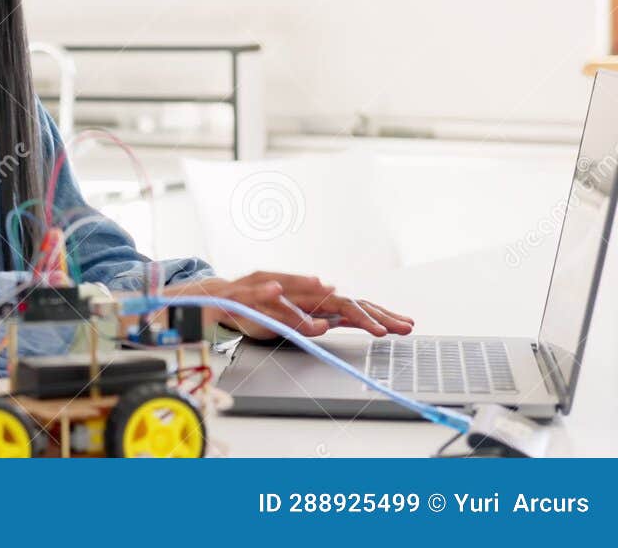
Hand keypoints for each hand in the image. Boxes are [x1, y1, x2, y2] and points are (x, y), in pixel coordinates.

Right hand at [162, 271, 413, 339]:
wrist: (216, 297)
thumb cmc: (257, 310)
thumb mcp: (290, 321)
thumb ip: (313, 322)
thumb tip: (335, 325)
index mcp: (313, 300)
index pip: (353, 306)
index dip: (380, 315)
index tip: (406, 327)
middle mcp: (304, 293)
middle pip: (346, 303)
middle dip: (374, 316)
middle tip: (398, 329)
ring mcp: (284, 294)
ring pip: (319, 303)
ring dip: (351, 314)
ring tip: (371, 326)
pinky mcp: (259, 297)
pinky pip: (279, 304)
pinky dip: (294, 308)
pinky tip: (314, 321)